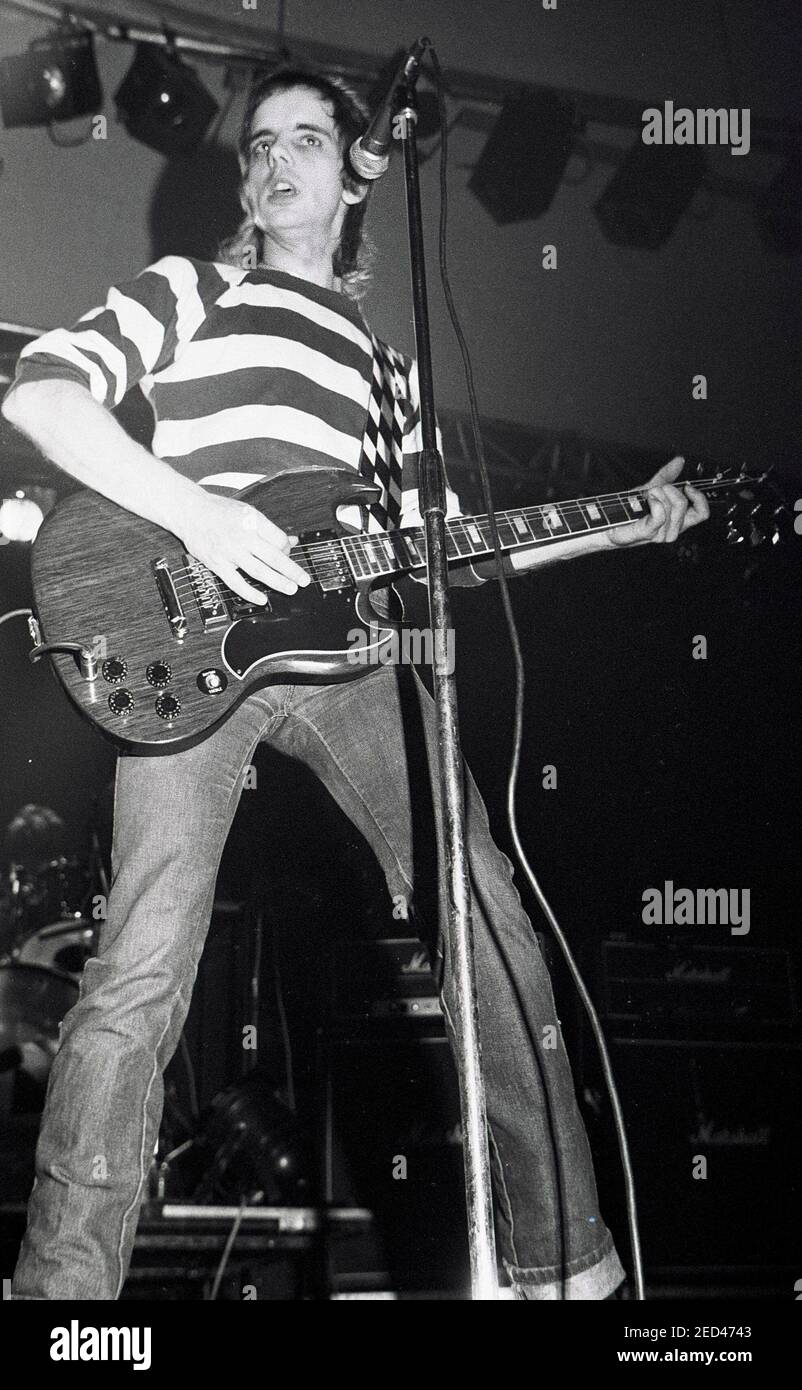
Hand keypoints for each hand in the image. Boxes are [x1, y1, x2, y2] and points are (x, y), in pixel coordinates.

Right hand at [173, 488, 309, 603]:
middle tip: (304, 580)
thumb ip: (268, 529)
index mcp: (252, 521)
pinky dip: (249, 592)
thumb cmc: (218, 511)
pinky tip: (261, 599)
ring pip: (258, 570)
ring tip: (290, 589)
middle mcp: (242, 536)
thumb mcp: (247, 512)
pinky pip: (235, 582)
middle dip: (291, 570)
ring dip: (277, 582)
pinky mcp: (217, 563)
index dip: (287, 549)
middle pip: (273, 557)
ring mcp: (229, 551)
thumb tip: (291, 541)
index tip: (289, 554)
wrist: (189, 511)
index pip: (278, 539)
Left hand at [607, 456, 709, 546]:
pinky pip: (660, 515)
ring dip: (658, 494)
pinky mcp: (648, 533)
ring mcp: (660, 533)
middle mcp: (671, 529)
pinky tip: (647, 499)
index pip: (702, 514)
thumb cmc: (629, 509)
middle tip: (655, 489)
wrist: (609, 519)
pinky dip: (655, 502)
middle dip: (670, 490)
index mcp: (677, 520)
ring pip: (672, 508)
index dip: (699, 498)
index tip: (687, 487)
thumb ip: (667, 475)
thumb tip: (680, 460)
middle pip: (684, 506)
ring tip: (647, 495)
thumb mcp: (652, 488)